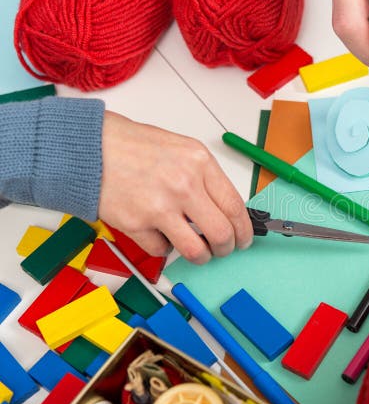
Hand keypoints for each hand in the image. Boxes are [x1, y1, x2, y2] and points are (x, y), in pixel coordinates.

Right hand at [98, 112, 252, 263]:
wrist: (89, 147)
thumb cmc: (133, 147)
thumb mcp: (182, 150)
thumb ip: (204, 178)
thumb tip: (225, 210)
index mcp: (199, 163)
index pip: (235, 206)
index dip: (244, 230)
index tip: (244, 239)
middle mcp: (184, 185)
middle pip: (221, 233)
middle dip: (226, 248)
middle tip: (222, 250)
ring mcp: (160, 206)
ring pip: (196, 251)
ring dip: (200, 256)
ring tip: (197, 251)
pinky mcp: (136, 224)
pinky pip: (162, 250)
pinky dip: (164, 248)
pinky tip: (159, 233)